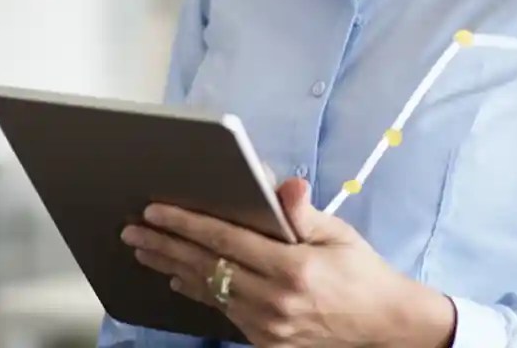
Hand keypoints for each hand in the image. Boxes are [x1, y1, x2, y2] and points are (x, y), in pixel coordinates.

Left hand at [121, 178, 456, 347]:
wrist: (383, 325)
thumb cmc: (361, 272)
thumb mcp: (338, 234)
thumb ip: (303, 212)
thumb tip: (285, 184)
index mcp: (293, 268)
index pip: (227, 240)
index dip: (188, 223)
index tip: (157, 211)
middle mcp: (276, 300)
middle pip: (208, 266)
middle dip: (165, 245)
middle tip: (133, 230)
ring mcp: (268, 326)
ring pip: (209, 291)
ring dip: (173, 267)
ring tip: (144, 250)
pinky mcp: (265, 341)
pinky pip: (223, 311)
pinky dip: (198, 291)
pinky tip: (180, 277)